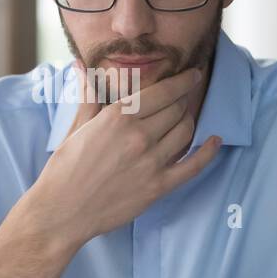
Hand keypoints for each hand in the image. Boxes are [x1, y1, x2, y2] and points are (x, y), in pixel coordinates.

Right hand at [26, 64, 221, 247]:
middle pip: (177, 109)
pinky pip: (193, 166)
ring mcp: (151, 162)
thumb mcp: (77, 127)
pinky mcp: (157, 187)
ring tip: (183, 118)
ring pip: (186, 131)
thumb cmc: (64, 169)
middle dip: (182, 101)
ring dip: (188, 121)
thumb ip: (89, 95)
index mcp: (118, 117)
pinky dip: (208, 152)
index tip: (192, 74)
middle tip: (181, 99)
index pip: (163, 91)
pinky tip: (214, 141)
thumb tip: (82, 65)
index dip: (182, 80)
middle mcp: (138, 136)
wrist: (61, 211)